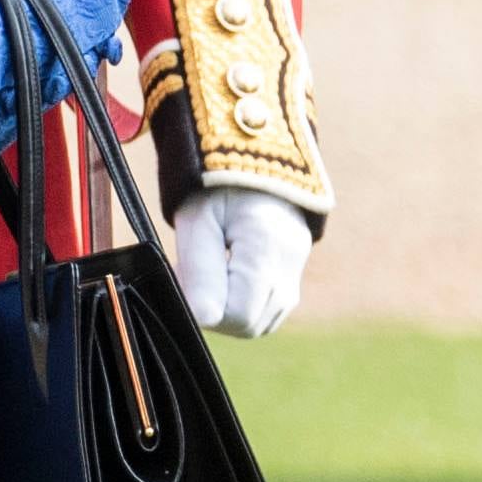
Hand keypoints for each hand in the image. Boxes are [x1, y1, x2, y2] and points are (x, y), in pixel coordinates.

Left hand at [171, 186, 313, 338]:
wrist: (253, 156)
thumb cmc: (218, 186)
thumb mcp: (198, 219)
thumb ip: (199, 271)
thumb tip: (202, 319)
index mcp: (266, 247)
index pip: (236, 315)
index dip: (203, 307)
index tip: (185, 277)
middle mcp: (290, 267)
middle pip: (247, 325)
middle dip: (214, 310)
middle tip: (193, 272)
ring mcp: (296, 274)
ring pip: (257, 324)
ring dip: (227, 309)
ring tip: (212, 269)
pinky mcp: (294, 278)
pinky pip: (266, 313)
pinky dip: (243, 305)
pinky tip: (228, 275)